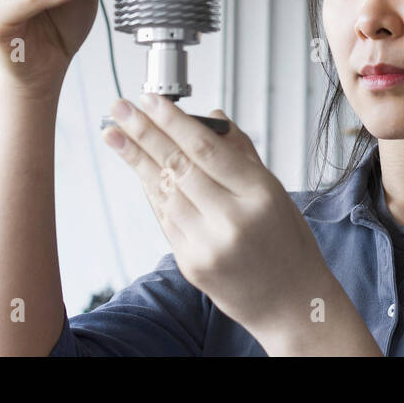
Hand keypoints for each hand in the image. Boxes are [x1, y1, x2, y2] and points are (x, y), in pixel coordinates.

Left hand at [102, 95, 346, 345]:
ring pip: (163, 192)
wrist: (289, 301)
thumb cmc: (287, 243)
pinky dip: (150, 190)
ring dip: (136, 160)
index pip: (206, 149)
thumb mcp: (275, 190)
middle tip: (119, 109)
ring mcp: (208, 245)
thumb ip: (241, 153)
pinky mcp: (190, 264)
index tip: (150, 101)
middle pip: (178, 166)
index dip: (173, 122)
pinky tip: (138, 170)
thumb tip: (211, 118)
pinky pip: (164, 218)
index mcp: (259, 194)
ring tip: (115, 134)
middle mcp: (232, 220)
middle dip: (142, 133)